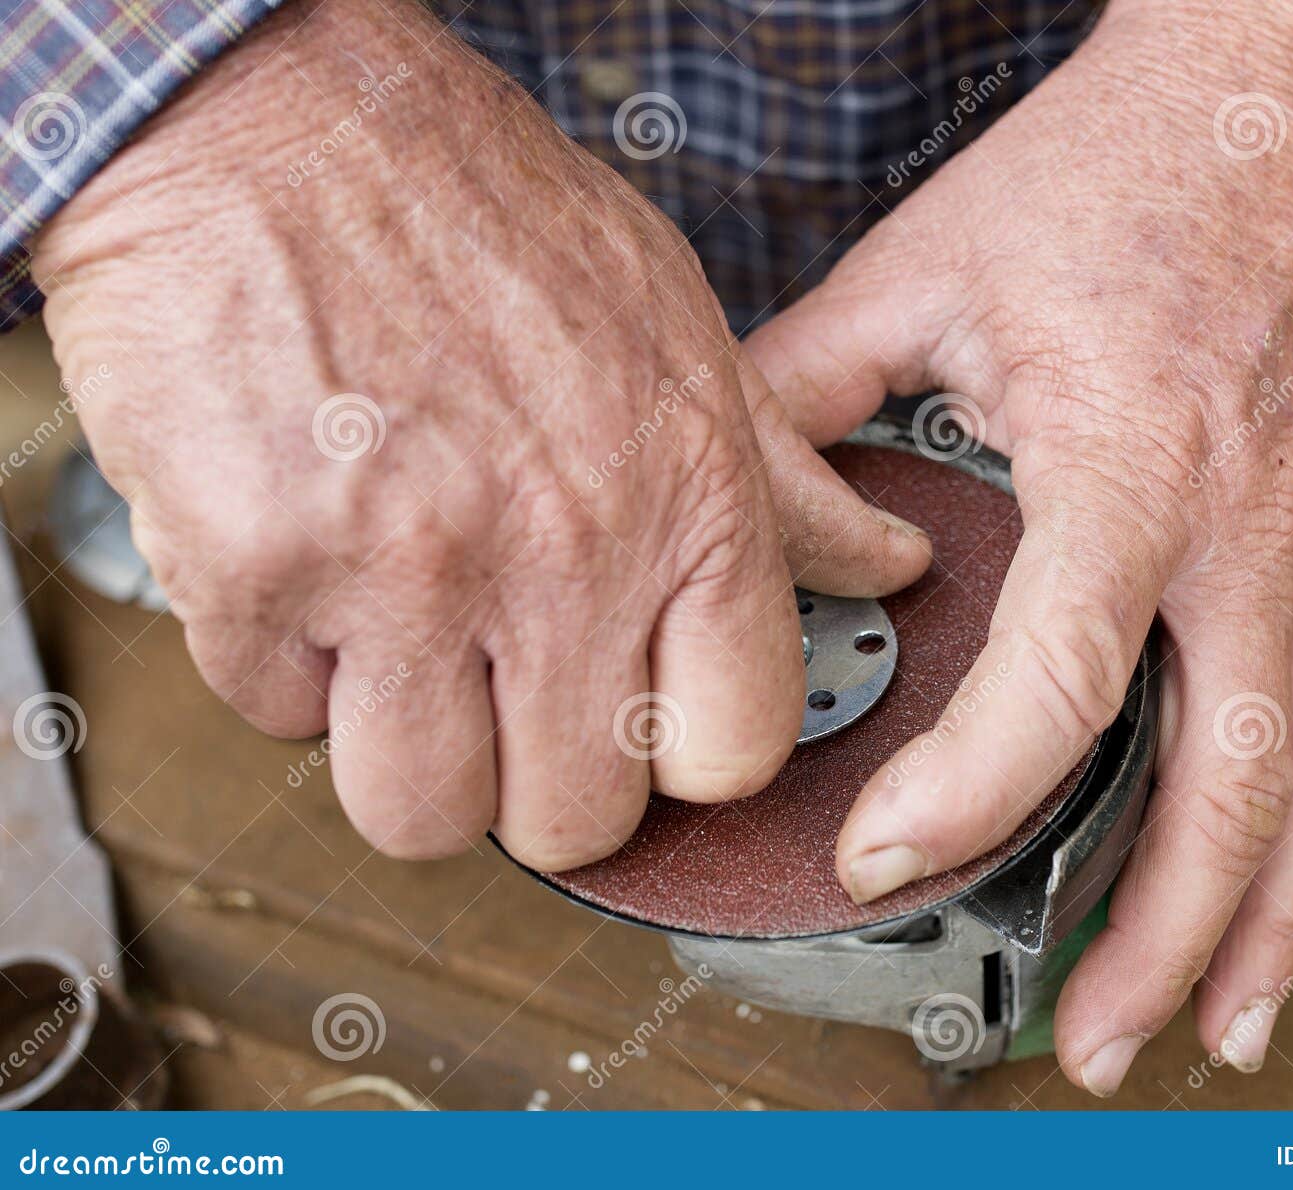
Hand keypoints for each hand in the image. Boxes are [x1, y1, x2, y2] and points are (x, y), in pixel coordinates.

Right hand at [34, 0, 929, 866]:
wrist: (269, 115)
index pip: (732, 752)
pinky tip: (312, 574)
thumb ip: (781, 480)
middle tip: (505, 693)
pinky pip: (277, 720)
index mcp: (686, 498)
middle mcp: (561, 547)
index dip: (680, 761)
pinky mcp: (255, 572)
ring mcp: (406, 570)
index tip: (636, 726)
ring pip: (421, 814)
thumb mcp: (676, 327)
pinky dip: (288, 670)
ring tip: (401, 649)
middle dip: (536, 780)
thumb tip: (886, 562)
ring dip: (406, 752)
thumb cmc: (474, 209)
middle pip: (575, 820)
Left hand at [747, 0, 1292, 1090]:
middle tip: (1084, 1033)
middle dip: (1155, 931)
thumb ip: (808, 391)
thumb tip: (722, 489)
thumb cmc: (1107, 171)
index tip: (889, 858)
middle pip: (1223, 774)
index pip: (1060, 677)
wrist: (1260, 92)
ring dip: (1273, 910)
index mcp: (1129, 460)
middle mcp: (1248, 520)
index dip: (970, 792)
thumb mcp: (924, 271)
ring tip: (1215, 1019)